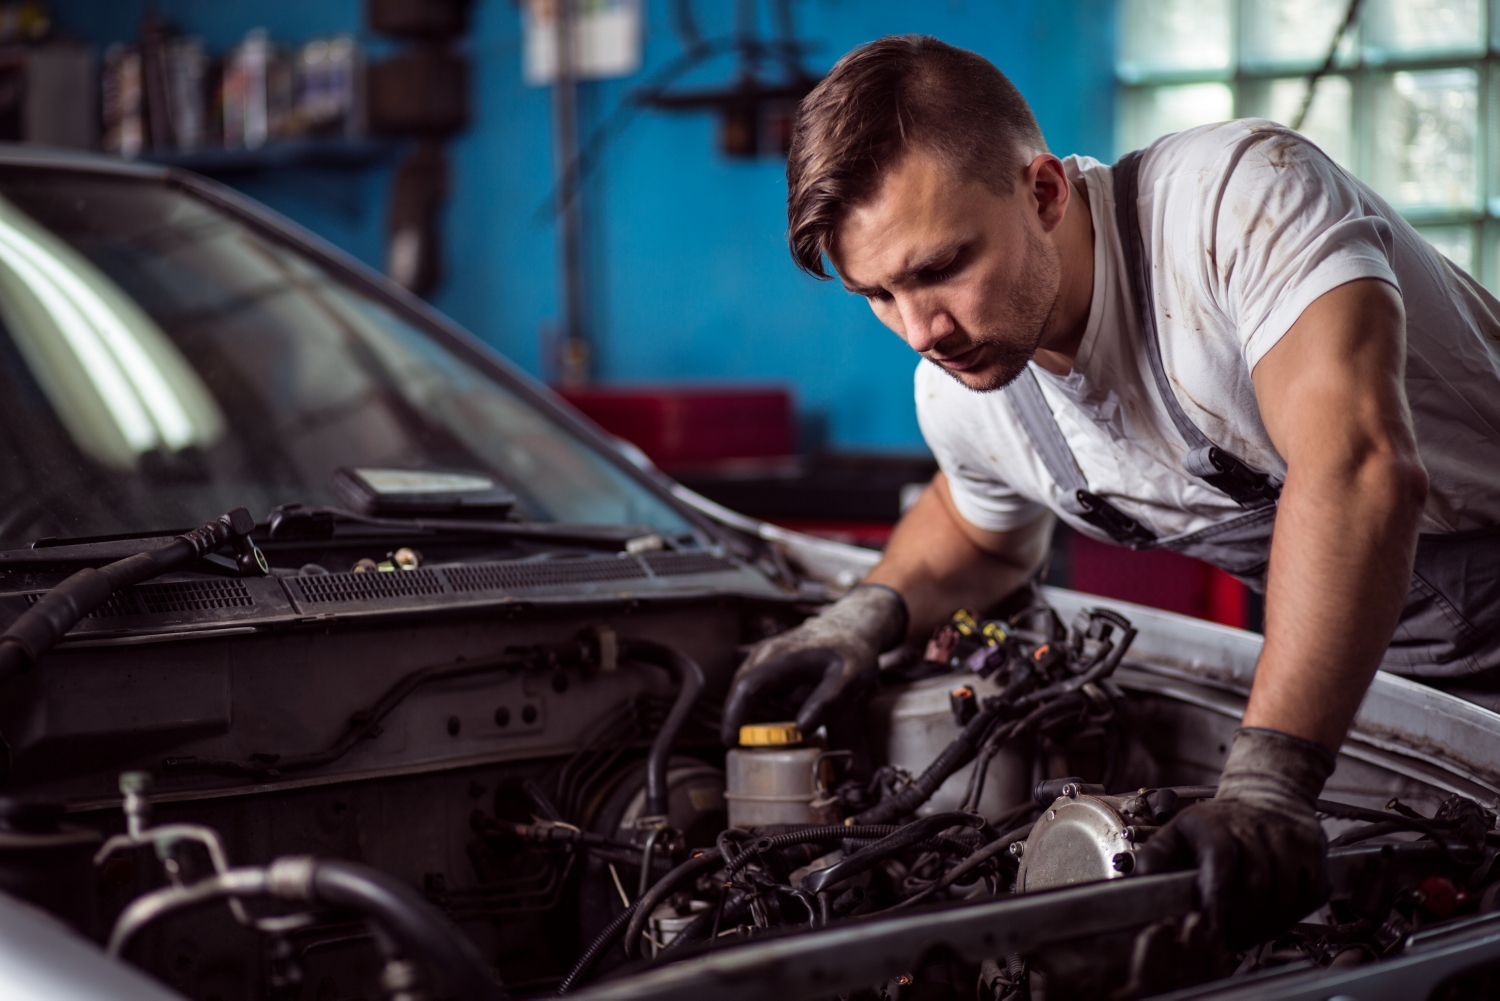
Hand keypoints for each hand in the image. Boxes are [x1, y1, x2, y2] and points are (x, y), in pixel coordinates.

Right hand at [720, 584, 906, 745]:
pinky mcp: (768, 662)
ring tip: (811, 696)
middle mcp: (765, 654)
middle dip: (765, 716)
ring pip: (757, 695)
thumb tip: (801, 729)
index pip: (746, 688)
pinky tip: (804, 695)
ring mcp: (764, 656)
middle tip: (800, 717)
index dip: (734, 715)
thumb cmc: (851, 650)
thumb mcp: (851, 678)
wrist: (851, 625)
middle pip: (746, 695)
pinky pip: (763, 689)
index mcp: (781, 657)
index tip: (729, 741)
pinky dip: (778, 702)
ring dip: (778, 708)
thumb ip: (827, 702)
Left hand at [1135, 727, 1333, 948]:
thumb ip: (1157, 858)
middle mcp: (1258, 828)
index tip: (1212, 928)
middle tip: (1227, 943)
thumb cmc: (1216, 823)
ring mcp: (1291, 842)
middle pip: (1256, 885)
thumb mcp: (1177, 830)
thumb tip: (1138, 886)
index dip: (1218, 898)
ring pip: (1284, 895)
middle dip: (1240, 923)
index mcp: (1217, 823)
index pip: (1222, 860)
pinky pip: (1309, 897)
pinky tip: (1271, 922)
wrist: (1266, 794)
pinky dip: (1291, 917)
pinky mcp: (1315, 857)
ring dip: (1264, 926)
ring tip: (1245, 938)